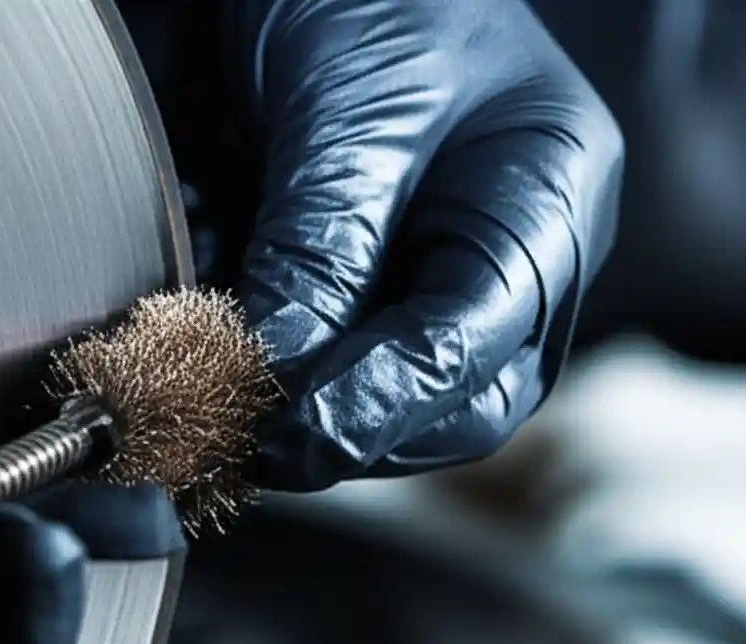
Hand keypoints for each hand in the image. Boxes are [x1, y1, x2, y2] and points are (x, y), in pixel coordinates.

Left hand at [120, 0, 623, 489]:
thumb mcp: (353, 108)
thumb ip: (324, 239)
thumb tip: (278, 369)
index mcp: (541, 200)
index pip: (479, 343)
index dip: (385, 403)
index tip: (291, 430)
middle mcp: (493, 254)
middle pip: (450, 399)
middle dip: (350, 430)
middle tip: (246, 434)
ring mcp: (422, 270)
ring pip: (380, 395)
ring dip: (294, 408)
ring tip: (214, 398)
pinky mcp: (350, 276)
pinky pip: (315, 352)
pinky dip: (257, 364)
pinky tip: (203, 352)